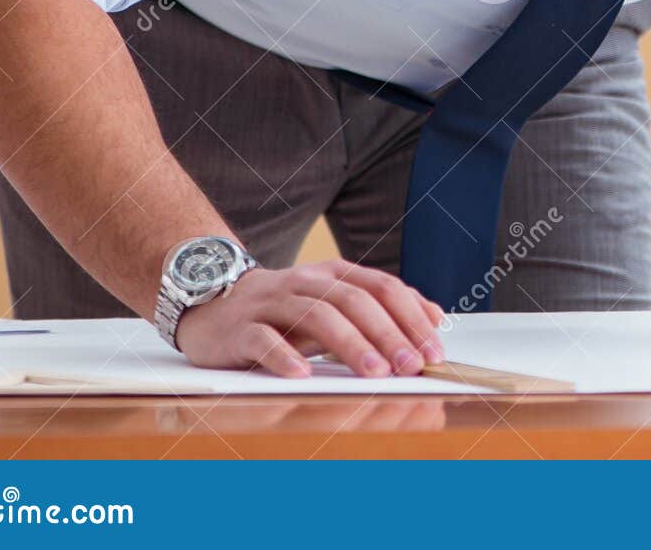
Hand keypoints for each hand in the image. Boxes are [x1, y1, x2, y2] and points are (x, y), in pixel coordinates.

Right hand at [173, 259, 446, 378]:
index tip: (433, 352)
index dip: (411, 317)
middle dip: (388, 333)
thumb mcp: (335, 303)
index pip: (382, 288)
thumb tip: (435, 318)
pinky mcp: (240, 327)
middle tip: (410, 366)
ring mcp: (272, 302)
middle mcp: (307, 282)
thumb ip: (382, 309)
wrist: (214, 305)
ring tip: (374, 372)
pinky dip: (285, 356)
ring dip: (350, 344)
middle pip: (354, 301)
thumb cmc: (286, 312)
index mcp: (335, 275)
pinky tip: (303, 374)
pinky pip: (263, 339)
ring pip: (316, 315)